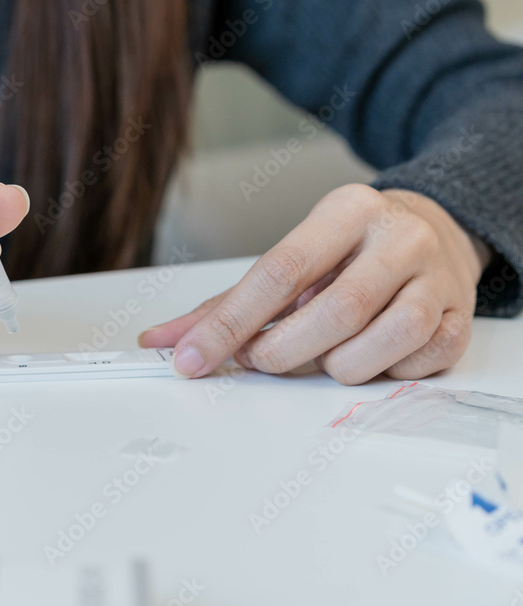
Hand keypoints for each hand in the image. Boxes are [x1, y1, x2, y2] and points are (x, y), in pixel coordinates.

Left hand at [139, 184, 490, 384]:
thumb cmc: (349, 252)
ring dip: (336, 366)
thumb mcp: (292, 260)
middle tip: (260, 359)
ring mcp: (436, 277)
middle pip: (332, 312)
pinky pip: (416, 365)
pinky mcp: (461, 317)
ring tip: (323, 353)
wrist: (435, 230)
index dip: (229, 323)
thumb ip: (227, 304)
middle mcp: (397, 237)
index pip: (277, 271)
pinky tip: (370, 353)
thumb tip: (163, 340)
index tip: (190, 359)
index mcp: (345, 211)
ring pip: (379, 343)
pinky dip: (382, 373)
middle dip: (280, 352)